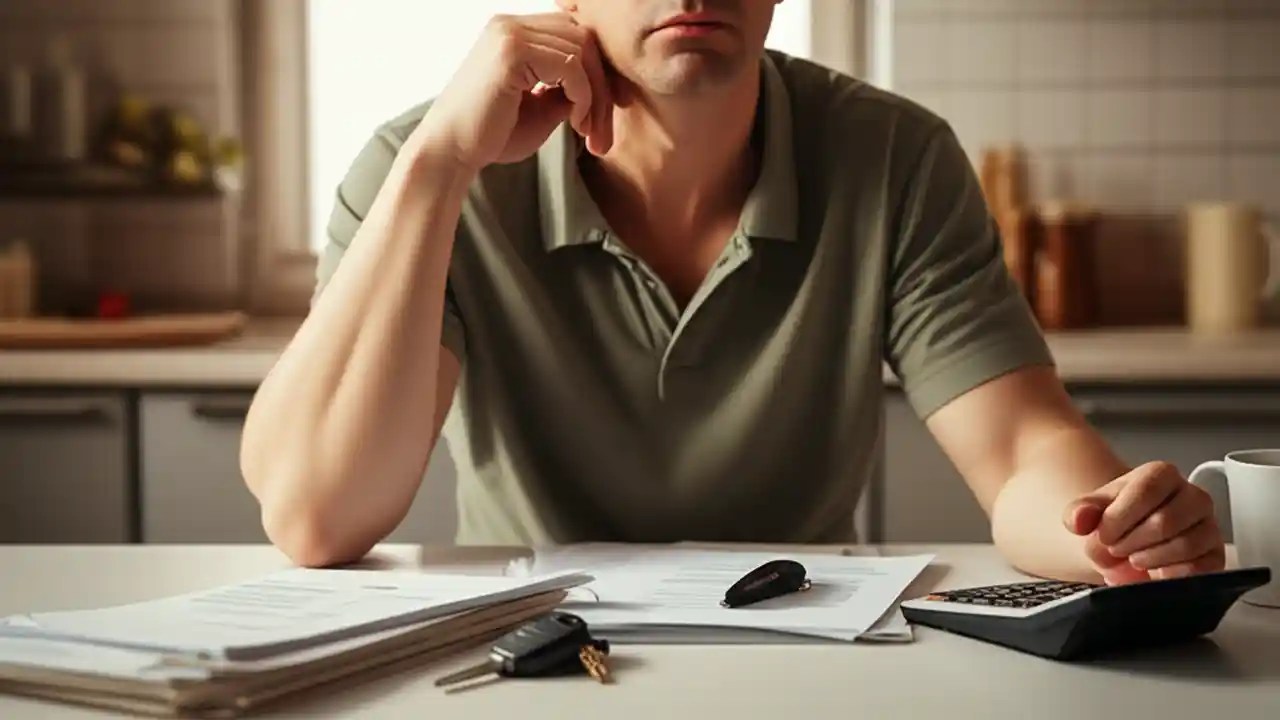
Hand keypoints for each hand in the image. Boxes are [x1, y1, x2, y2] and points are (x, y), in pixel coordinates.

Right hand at [412, 13, 613, 171]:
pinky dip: (583, 96)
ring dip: (595, 96)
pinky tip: (575, 124)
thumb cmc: (490, 136)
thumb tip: (602, 85)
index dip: (595, 75)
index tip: (599, 117)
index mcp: (513, 32)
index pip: (573, 37)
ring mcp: (509, 33)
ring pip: (582, 50)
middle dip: (601, 85)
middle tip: (601, 131)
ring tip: (588, 131)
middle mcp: (509, 24)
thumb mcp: (542, 109)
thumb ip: (568, 90)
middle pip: (584, 38)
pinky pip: (570, 66)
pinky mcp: (511, 51)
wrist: (450, 153)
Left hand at [1063, 461, 1224, 584]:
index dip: (1121, 517)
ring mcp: (1209, 525)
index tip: (1104, 535)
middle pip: (1165, 521)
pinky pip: (1201, 568)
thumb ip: (1079, 512)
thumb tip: (1078, 521)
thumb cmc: (1118, 518)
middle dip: (1132, 542)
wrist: (1132, 536)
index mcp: (1163, 474)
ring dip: (1150, 559)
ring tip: (1133, 559)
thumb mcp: (1092, 510)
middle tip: (1116, 549)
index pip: (1147, 490)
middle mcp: (1193, 496)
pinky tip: (1155, 571)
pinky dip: (1172, 574)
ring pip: (1185, 545)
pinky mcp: (1215, 554)